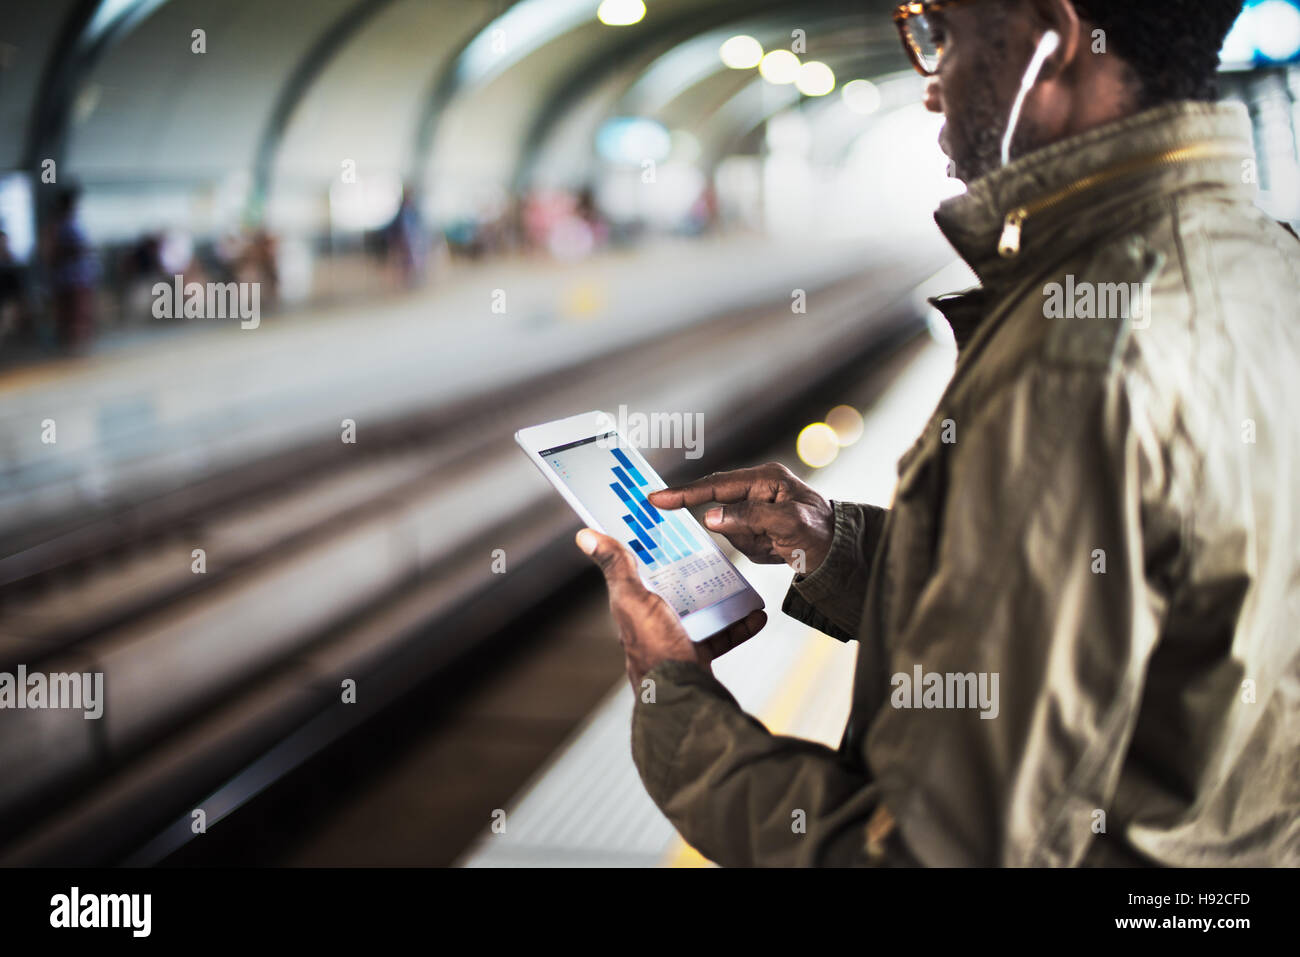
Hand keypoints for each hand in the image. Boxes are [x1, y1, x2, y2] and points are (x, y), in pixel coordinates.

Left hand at [576, 528, 766, 687]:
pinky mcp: (697, 658)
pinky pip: (721, 637)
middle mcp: (650, 626)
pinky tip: (755, 615)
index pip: (636, 572)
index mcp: (632, 609)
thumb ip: (617, 569)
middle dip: (690, 572)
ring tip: (735, 580)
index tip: (664, 530)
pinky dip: (738, 626)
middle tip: (709, 550)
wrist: (683, 701)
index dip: (647, 551)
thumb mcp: (634, 601)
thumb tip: (586, 536)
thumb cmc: (655, 652)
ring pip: (699, 612)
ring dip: (719, 597)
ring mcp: (674, 643)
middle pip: (671, 590)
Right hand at [647, 462, 834, 576]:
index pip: (716, 484)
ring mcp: (757, 509)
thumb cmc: (821, 533)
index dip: (685, 492)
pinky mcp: (758, 527)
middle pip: (722, 508)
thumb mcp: (788, 524)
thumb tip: (710, 516)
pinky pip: (742, 542)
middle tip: (757, 538)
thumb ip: (747, 517)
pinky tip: (779, 549)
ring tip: (780, 545)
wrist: (842, 555)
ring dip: (752, 543)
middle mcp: (758, 489)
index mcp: (765, 479)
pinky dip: (759, 550)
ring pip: (731, 530)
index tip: (657, 498)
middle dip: (739, 530)